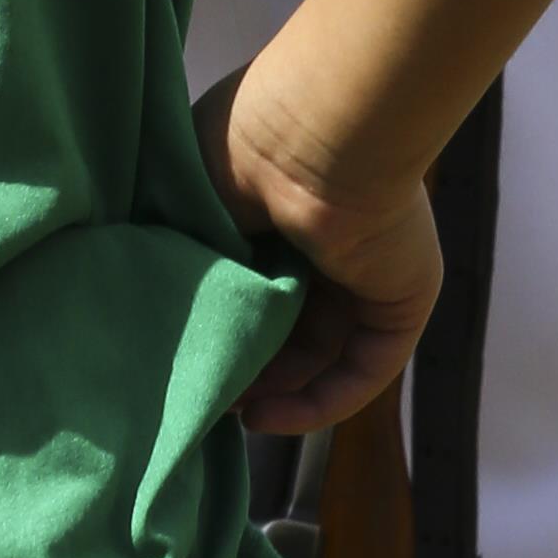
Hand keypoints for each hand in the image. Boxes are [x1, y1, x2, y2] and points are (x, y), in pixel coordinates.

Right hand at [197, 71, 442, 434]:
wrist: (314, 138)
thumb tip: (156, 298)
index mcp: (284, 204)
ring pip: (323, 354)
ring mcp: (369, 275)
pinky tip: (267, 418)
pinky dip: (317, 403)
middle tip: (202, 386)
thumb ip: (181, 243)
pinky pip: (362, 371)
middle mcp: (330, 240)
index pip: (255, 277)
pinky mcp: (400, 307)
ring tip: (224, 409)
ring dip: (276, 390)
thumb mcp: (187, 191)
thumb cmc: (243, 144)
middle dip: (246, 360)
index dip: (221, 316)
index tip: (180, 346)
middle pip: (289, 320)